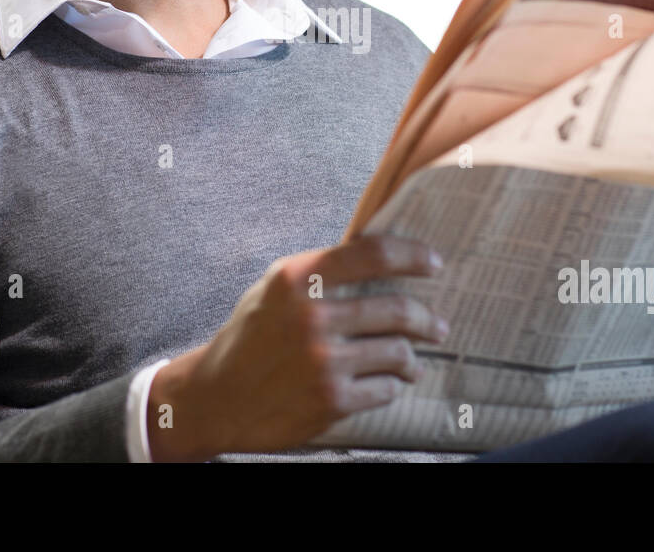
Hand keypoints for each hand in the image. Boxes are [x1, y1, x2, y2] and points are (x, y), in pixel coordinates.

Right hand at [146, 233, 448, 460]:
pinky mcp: (331, 400)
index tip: (434, 263)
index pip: (374, 254)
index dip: (413, 256)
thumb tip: (380, 256)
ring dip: (411, 358)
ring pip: (398, 352)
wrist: (217, 398)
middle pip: (397, 309)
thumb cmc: (250, 337)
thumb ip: (319, 272)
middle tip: (437, 326)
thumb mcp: (274, 289)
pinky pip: (385, 389)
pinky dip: (392, 386)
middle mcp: (312, 316)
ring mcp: (323, 361)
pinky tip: (387, 384)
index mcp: (298, 278)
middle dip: (427, 320)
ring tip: (412, 361)